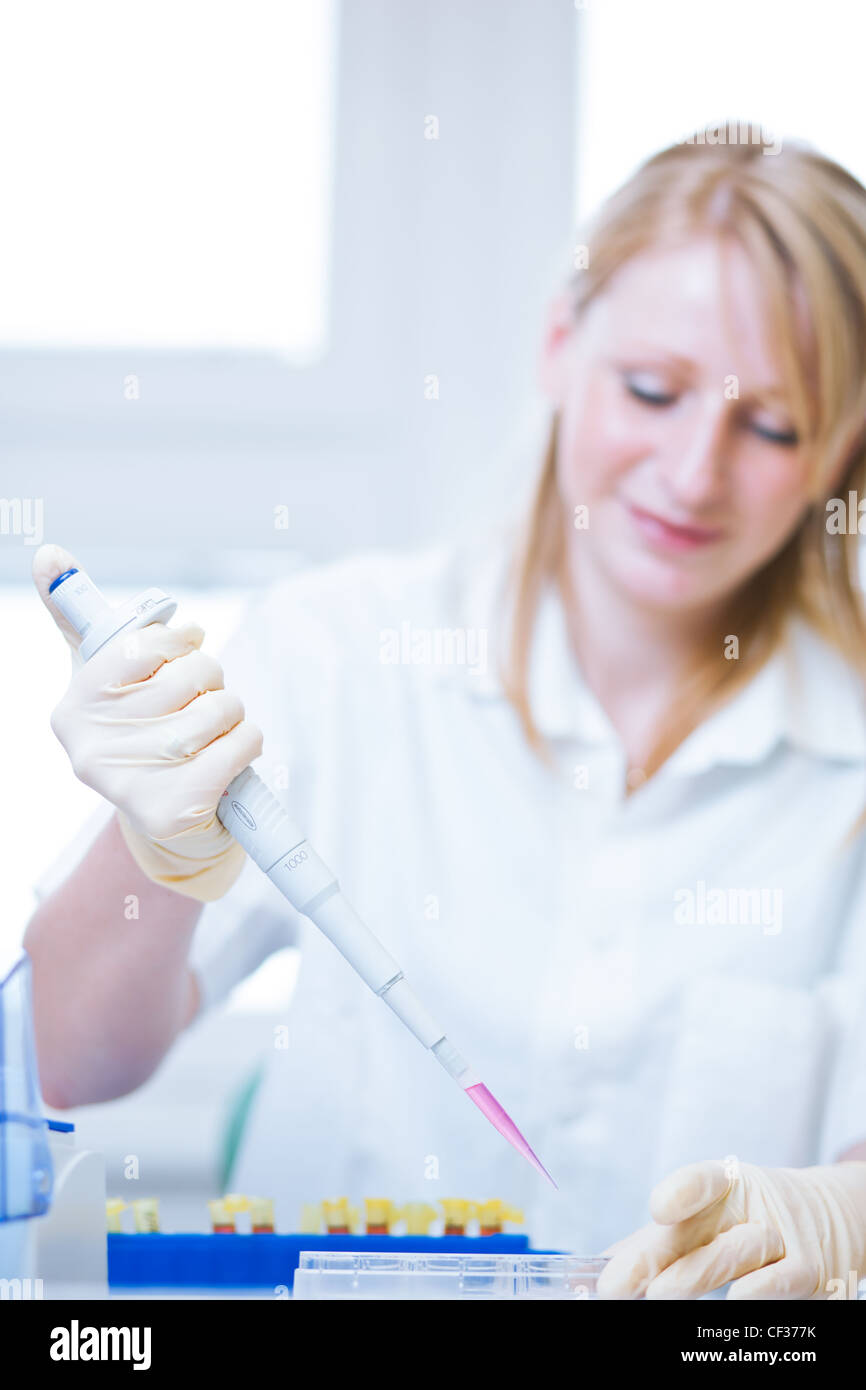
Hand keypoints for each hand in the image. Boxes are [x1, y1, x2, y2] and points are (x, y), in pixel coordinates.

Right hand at [34, 543, 262, 901]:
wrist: (167, 820)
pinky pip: (241, 744)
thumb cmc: (141, 730)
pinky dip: (249, 740)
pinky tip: (231, 751)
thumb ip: (78, 615)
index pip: (142, 645)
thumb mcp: (109, 677)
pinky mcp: (174, 809)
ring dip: (232, 712)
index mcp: (75, 705)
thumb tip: (46, 552)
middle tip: (201, 699)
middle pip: (189, 675)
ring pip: (219, 708)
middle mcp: (92, 746)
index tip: (189, 641)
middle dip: (210, 679)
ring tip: (215, 730)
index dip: (179, 640)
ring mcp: (131, 782)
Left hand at [598, 1156, 865, 1299]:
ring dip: (695, 1274)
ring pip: (739, 1251)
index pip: (704, 1181)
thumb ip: (662, 1241)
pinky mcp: (808, 1269)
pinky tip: (736, 1301)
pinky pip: (781, 1279)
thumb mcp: (712, 1217)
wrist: (829, 1218)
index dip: (683, 1190)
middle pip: (703, 1228)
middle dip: (656, 1256)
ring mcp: (783, 1236)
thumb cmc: (752, 1219)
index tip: (657, 1208)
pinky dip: (759, 1290)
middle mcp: (755, 1204)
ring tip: (658, 1295)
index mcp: (726, 1185)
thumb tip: (605, 1263)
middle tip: (616, 1283)